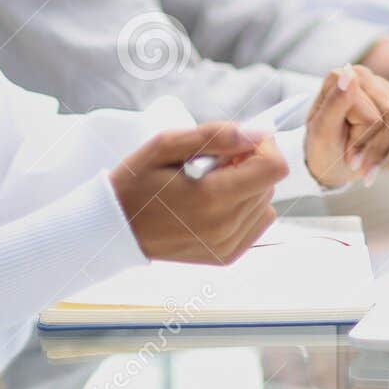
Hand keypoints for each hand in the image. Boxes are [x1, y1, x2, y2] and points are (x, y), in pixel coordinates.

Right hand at [110, 123, 286, 264]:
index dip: (263, 146)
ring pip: (265, 203)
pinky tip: (216, 202)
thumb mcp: (165, 145)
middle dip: (250, 164)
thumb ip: (215, 135)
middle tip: (215, 162)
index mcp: (212, 198)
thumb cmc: (136, 183)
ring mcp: (226, 245)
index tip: (239, 142)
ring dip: (247, 186)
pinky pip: (257, 224)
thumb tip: (256, 133)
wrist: (115, 227)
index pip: (274, 168)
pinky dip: (245, 208)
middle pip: (269, 183)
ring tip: (211, 183)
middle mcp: (225, 226)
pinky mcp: (225, 255)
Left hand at [304, 66, 388, 187]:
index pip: (374, 115)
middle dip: (384, 148)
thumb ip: (334, 103)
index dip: (366, 143)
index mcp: (341, 79)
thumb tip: (348, 74)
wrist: (329, 160)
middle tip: (367, 173)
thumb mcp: (322, 132)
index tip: (352, 162)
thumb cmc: (322, 148)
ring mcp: (382, 83)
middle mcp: (363, 75)